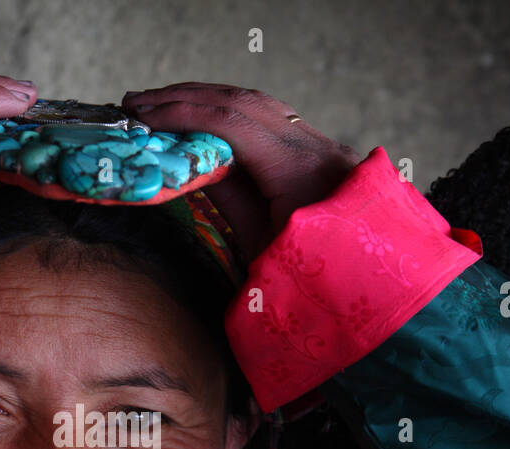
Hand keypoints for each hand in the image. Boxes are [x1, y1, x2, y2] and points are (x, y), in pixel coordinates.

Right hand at [121, 84, 361, 262]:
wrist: (373, 290)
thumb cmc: (316, 279)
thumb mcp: (261, 249)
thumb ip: (228, 200)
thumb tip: (191, 162)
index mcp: (299, 171)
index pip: (233, 123)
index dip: (183, 113)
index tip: (143, 116)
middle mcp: (315, 146)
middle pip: (242, 102)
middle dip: (185, 98)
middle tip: (137, 102)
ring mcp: (322, 144)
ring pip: (257, 103)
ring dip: (206, 98)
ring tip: (160, 104)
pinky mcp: (321, 150)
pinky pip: (271, 117)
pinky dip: (231, 110)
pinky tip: (203, 114)